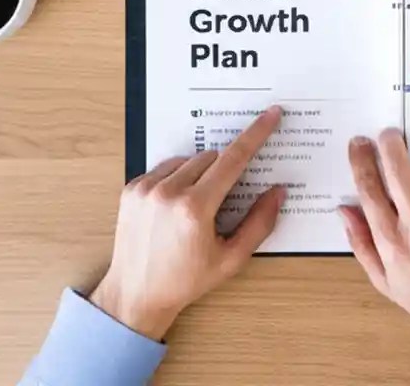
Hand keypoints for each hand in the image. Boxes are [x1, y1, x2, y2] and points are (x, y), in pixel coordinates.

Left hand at [89, 107, 286, 339]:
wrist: (135, 294)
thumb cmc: (185, 280)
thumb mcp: (231, 259)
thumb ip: (260, 223)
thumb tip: (277, 192)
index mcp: (195, 208)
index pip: (233, 159)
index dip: (256, 135)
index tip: (270, 115)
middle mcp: (168, 192)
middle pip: (212, 158)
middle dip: (224, 173)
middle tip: (221, 204)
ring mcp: (146, 188)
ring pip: (188, 160)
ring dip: (199, 174)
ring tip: (195, 207)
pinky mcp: (131, 189)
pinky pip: (165, 168)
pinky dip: (176, 179)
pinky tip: (175, 206)